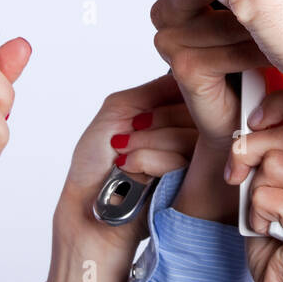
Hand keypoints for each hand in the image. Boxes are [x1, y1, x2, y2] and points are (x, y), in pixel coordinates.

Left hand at [47, 74, 197, 281]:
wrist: (89, 208)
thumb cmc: (95, 163)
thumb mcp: (118, 110)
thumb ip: (153, 89)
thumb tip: (186, 73)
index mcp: (169, 112)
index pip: (189, 88)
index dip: (171, 95)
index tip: (145, 110)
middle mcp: (186, 132)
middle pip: (193, 108)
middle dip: (154, 122)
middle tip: (124, 140)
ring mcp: (192, 157)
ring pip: (190, 132)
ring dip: (149, 144)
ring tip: (124, 161)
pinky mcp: (193, 182)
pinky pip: (185, 156)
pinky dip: (153, 160)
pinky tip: (133, 171)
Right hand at [132, 0, 265, 150]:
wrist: (260, 100)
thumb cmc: (260, 40)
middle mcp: (168, 11)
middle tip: (272, 1)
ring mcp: (173, 42)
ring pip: (218, 15)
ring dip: (258, 23)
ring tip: (280, 30)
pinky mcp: (187, 69)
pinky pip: (225, 49)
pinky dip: (256, 51)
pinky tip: (273, 53)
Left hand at [225, 91, 282, 281]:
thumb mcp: (280, 187)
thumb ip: (274, 154)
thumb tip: (250, 124)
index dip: (279, 105)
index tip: (255, 121)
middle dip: (249, 150)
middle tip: (238, 173)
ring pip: (274, 161)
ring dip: (255, 190)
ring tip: (269, 214)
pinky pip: (266, 193)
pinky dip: (258, 214)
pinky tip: (273, 231)